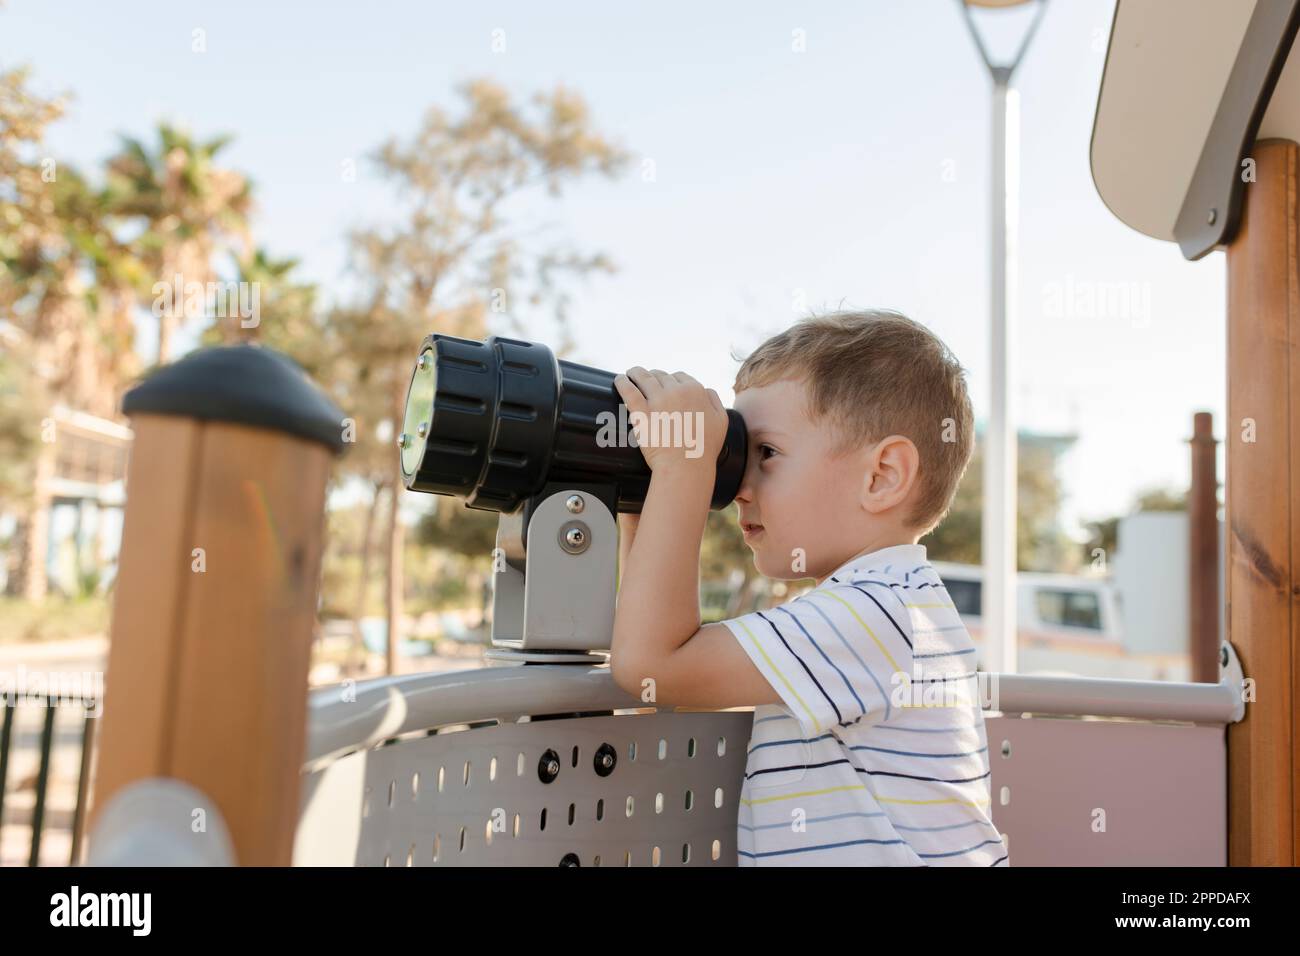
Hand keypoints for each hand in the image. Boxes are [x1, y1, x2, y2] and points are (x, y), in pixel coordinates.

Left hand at [613, 367, 728, 473]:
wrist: (686, 466)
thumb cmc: (704, 448)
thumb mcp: (721, 420)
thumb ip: (714, 400)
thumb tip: (705, 389)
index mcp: (696, 390)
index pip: (680, 376)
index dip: (671, 380)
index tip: (665, 385)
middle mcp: (677, 391)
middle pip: (661, 376)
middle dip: (654, 376)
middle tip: (646, 381)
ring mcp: (658, 401)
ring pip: (644, 377)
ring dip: (636, 373)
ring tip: (630, 374)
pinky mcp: (641, 413)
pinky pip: (629, 391)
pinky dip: (622, 382)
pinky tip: (619, 380)